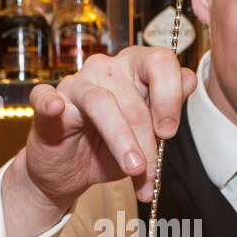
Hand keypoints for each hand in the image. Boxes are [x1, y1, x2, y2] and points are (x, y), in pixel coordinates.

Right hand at [24, 46, 197, 208]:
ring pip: (101, 102)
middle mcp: (106, 70)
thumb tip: (191, 79)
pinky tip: (56, 108)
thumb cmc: (108, 150)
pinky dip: (49, 102)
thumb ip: (169, 111)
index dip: (170, 96)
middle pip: (134, 97)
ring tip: (132, 169)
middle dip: (147, 141)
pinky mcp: (48, 104)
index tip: (169, 133)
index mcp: (135, 71)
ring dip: (121, 140)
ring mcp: (75, 85)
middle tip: (149, 172)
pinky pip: (45, 97)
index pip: (160, 61)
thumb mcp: (146, 138)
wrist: (69, 174)